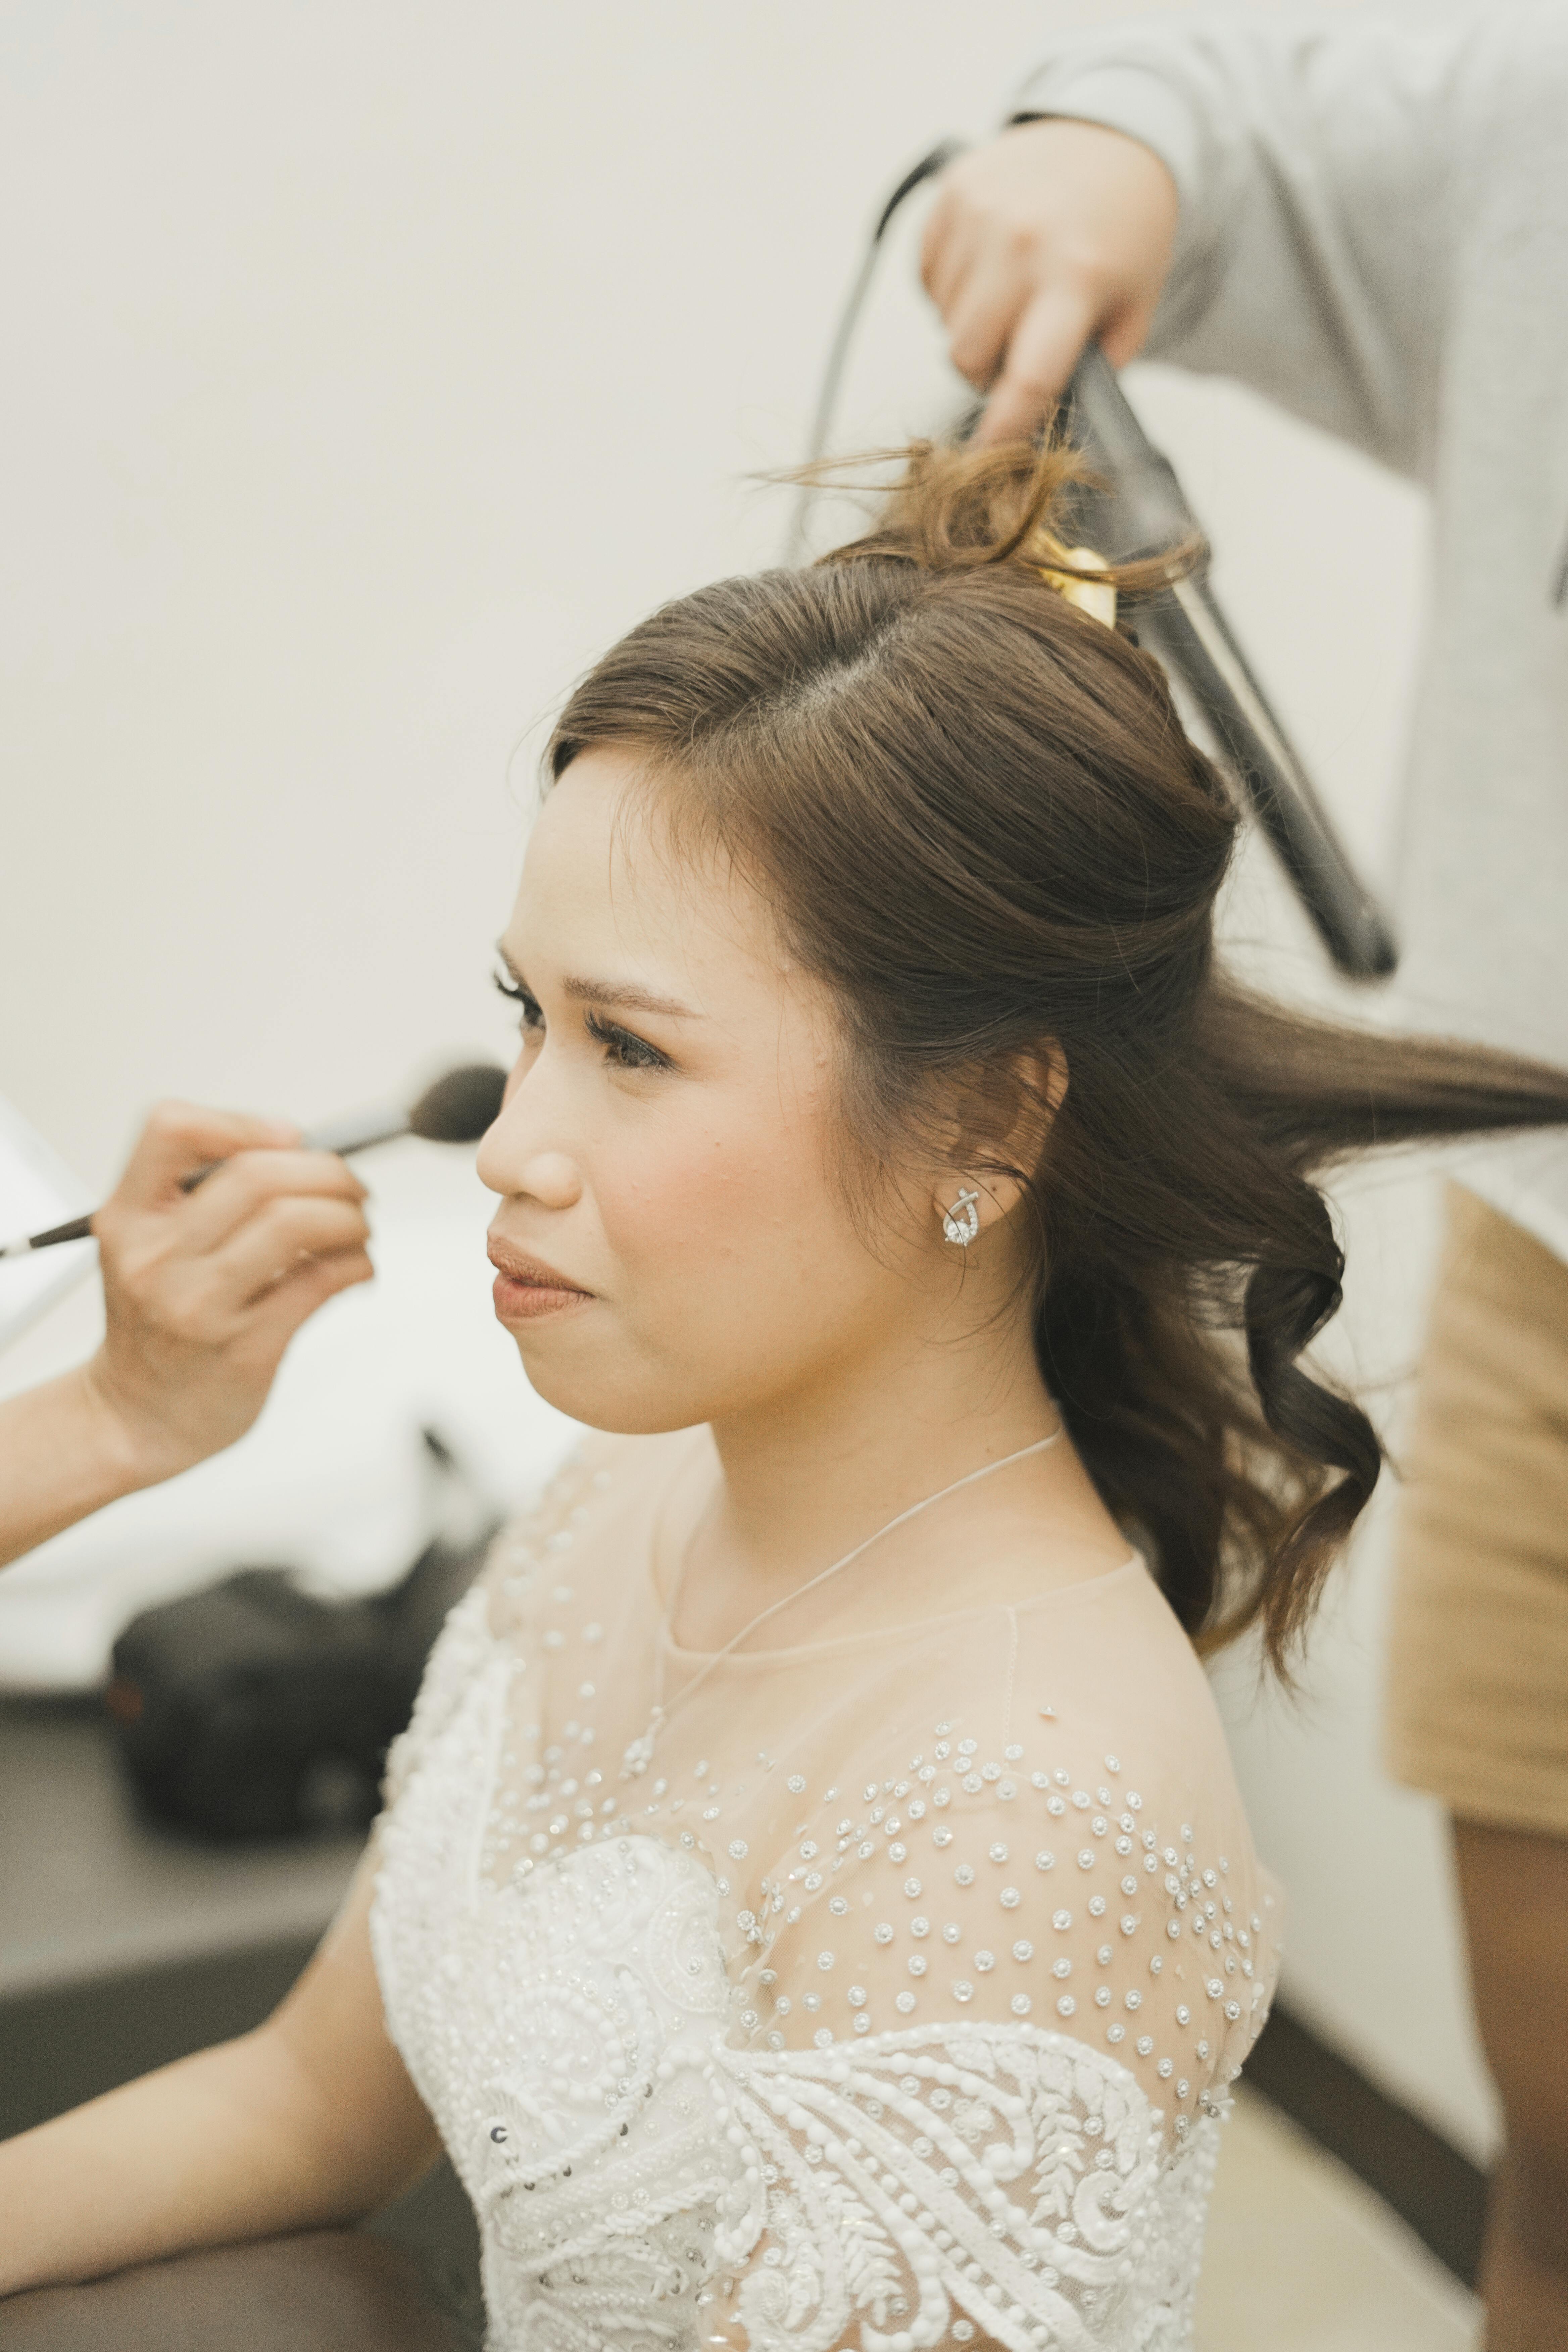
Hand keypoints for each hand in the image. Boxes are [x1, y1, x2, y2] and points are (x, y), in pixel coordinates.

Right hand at [83, 1101, 373, 1484]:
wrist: (134, 1416)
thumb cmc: (156, 1323)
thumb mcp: (149, 1246)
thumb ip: (204, 1196)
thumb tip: (302, 1150)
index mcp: (129, 1219)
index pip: (172, 1130)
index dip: (243, 1123)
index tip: (290, 1139)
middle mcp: (157, 1258)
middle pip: (257, 1175)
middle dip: (326, 1170)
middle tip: (351, 1186)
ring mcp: (199, 1307)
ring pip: (294, 1224)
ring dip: (348, 1217)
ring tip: (357, 1226)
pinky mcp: (246, 1349)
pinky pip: (320, 1283)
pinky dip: (357, 1263)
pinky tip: (357, 1267)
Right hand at [921, 119, 1178, 446]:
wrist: (1112, 137)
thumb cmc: (1125, 235)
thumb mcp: (1133, 306)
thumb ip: (1093, 366)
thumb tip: (1043, 416)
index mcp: (1076, 277)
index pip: (1027, 378)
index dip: (1003, 431)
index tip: (987, 461)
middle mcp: (1022, 243)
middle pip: (967, 356)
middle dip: (987, 369)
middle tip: (1018, 348)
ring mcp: (980, 214)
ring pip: (945, 321)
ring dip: (971, 325)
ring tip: (1011, 293)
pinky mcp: (952, 194)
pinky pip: (928, 278)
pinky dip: (953, 287)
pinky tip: (990, 265)